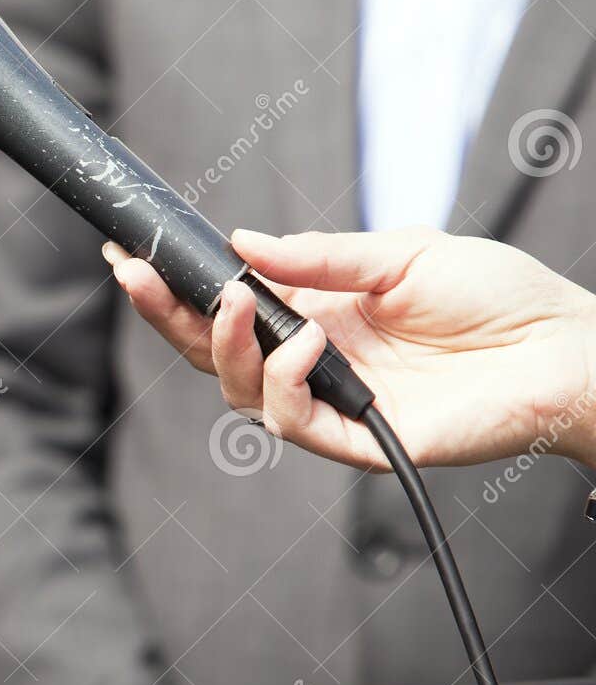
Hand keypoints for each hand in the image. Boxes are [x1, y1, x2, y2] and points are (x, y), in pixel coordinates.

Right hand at [104, 226, 595, 470]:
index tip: (132, 255)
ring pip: (241, 393)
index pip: (227, 308)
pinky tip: (305, 344)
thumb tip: (241, 244)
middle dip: (167, 316)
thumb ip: (318, 256)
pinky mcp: (362, 440)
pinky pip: (296, 424)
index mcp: (316, 314)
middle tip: (137, 275)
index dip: (176, 288)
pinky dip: (286, 383)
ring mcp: (333, 402)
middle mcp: (314, 361)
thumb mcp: (399, 253)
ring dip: (226, 347)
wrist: (566, 349)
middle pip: (214, 353)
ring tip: (236, 303)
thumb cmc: (498, 297)